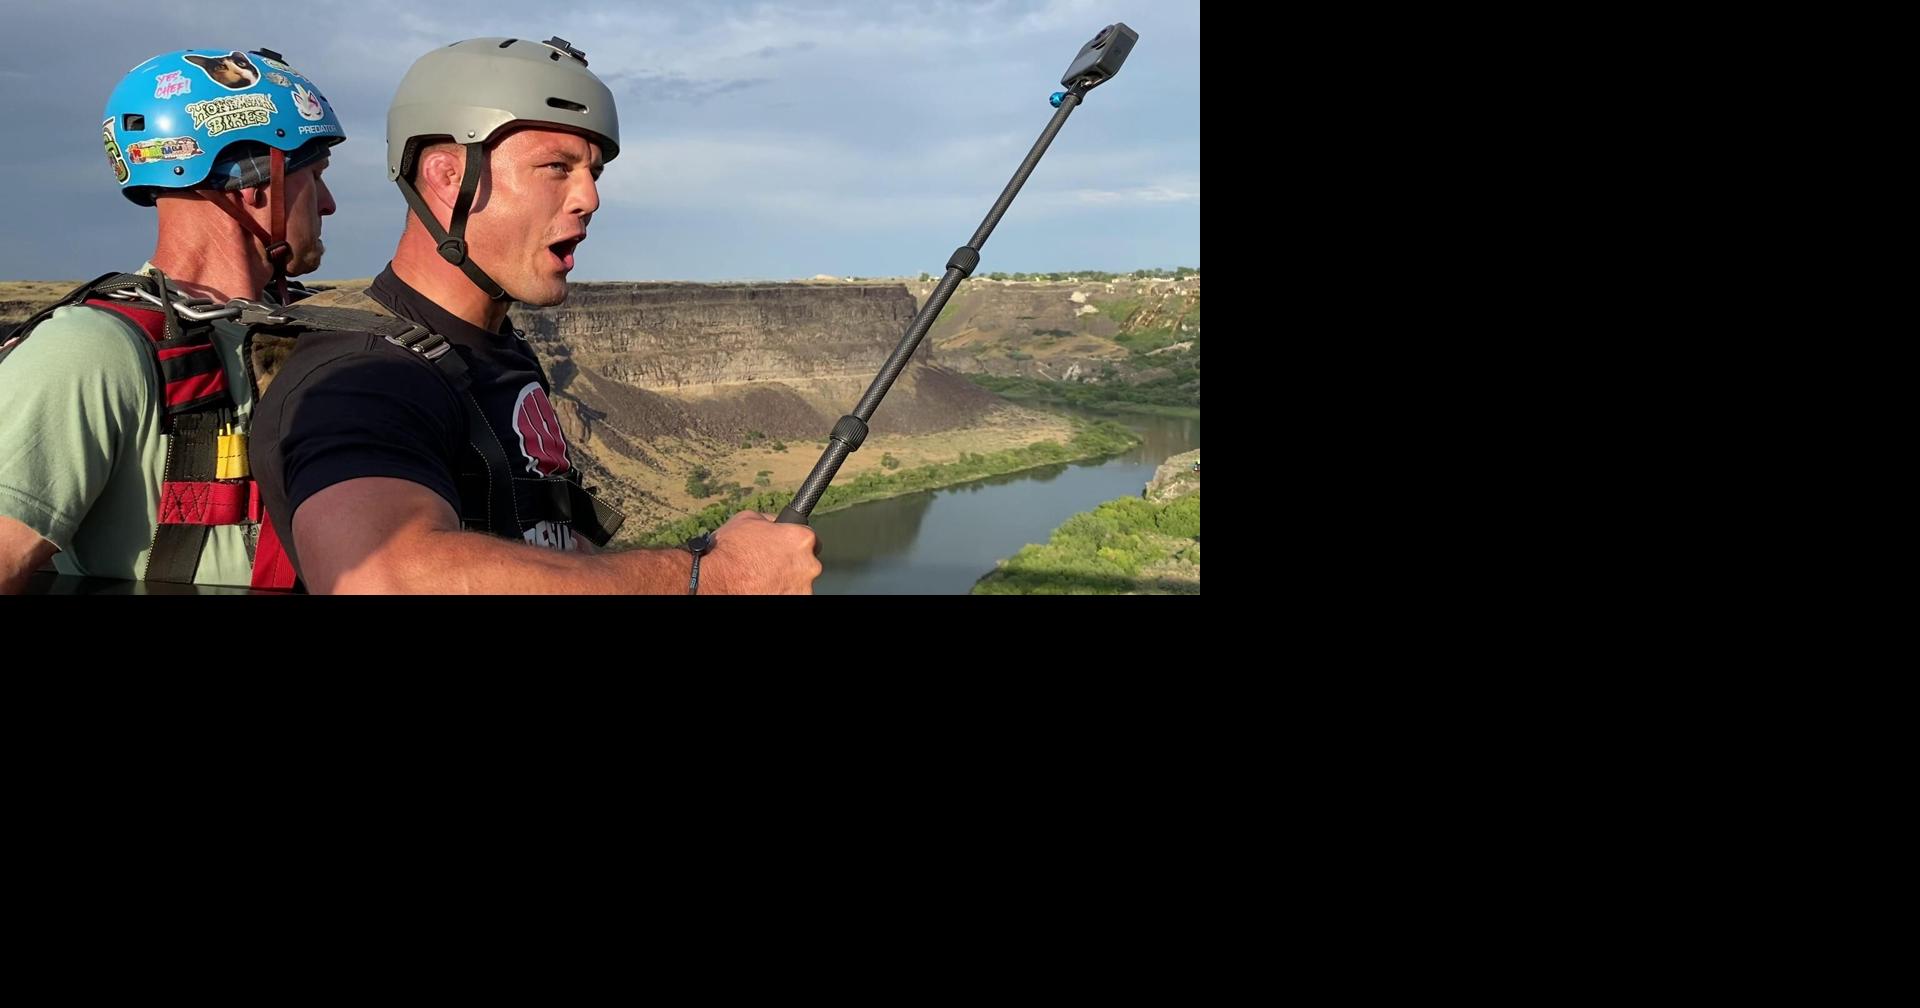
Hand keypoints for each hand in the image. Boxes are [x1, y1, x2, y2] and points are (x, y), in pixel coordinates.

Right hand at [701, 510, 820, 593]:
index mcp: (801, 540)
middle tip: (770, 564)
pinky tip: (763, 588)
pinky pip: (790, 594)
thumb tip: (778, 521)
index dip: (794, 541)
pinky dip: (780, 593)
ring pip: (799, 582)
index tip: (785, 547)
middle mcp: (808, 565)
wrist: (715, 581)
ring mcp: (803, 588)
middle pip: (807, 562)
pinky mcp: (794, 602)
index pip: (810, 537)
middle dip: (792, 562)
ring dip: (786, 580)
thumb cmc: (729, 550)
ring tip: (763, 578)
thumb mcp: (748, 519)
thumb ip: (771, 519)